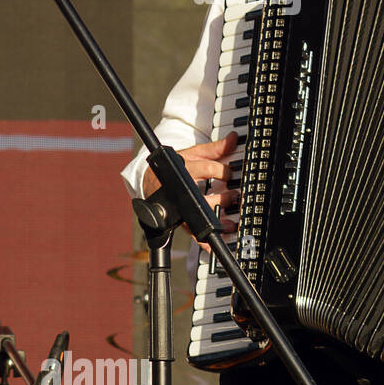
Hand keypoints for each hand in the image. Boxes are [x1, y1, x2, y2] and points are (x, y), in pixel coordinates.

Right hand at [142, 131, 239, 246]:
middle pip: (203, 197)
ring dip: (217, 222)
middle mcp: (180, 191)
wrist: (149, 181)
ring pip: (198, 218)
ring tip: (231, 224)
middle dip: (222, 199)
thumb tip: (234, 138)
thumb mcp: (192, 154)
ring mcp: (180, 208)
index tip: (230, 173)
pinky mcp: (180, 221)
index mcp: (184, 171)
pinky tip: (213, 245)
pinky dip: (204, 242)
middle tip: (234, 196)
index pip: (207, 170)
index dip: (223, 171)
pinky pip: (193, 234)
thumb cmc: (173, 167)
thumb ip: (214, 148)